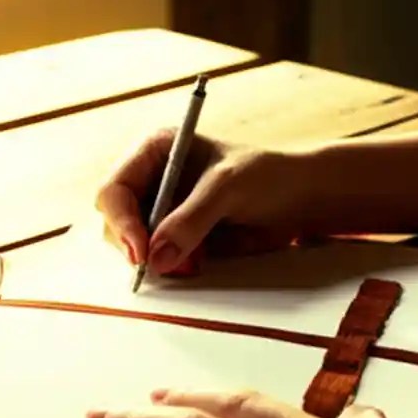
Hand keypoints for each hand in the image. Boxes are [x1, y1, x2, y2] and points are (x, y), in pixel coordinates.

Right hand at [95, 129, 310, 273]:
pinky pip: (156, 258)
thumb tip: (155, 258)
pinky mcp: (176, 235)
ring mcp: (161, 209)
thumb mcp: (228, 189)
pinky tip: (198, 261)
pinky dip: (170, 266)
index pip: (114, 188)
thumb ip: (190, 220)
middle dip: (135, 244)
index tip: (140, 251)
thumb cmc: (269, 176)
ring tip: (194, 260)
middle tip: (158, 265)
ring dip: (155, 258)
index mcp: (155, 151)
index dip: (121, 220)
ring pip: (133, 243)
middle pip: (115, 220)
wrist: (302, 199)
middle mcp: (151, 179)